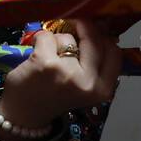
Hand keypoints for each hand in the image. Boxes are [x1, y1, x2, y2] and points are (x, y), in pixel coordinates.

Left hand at [0, 18, 123, 129]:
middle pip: (94, 40)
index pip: (114, 53)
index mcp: (102, 89)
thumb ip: (95, 62)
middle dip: (84, 29)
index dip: (105, 37)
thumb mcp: (84, 85)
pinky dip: (40, 40)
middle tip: (73, 27)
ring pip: (68, 38)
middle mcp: (87, 82)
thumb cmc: (56, 96)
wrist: (25, 115)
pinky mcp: (45, 63)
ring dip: (57, 41)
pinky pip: (47, 36)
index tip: (95, 30)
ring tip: (50, 57)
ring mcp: (66, 72)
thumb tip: (101, 25)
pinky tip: (36, 54)